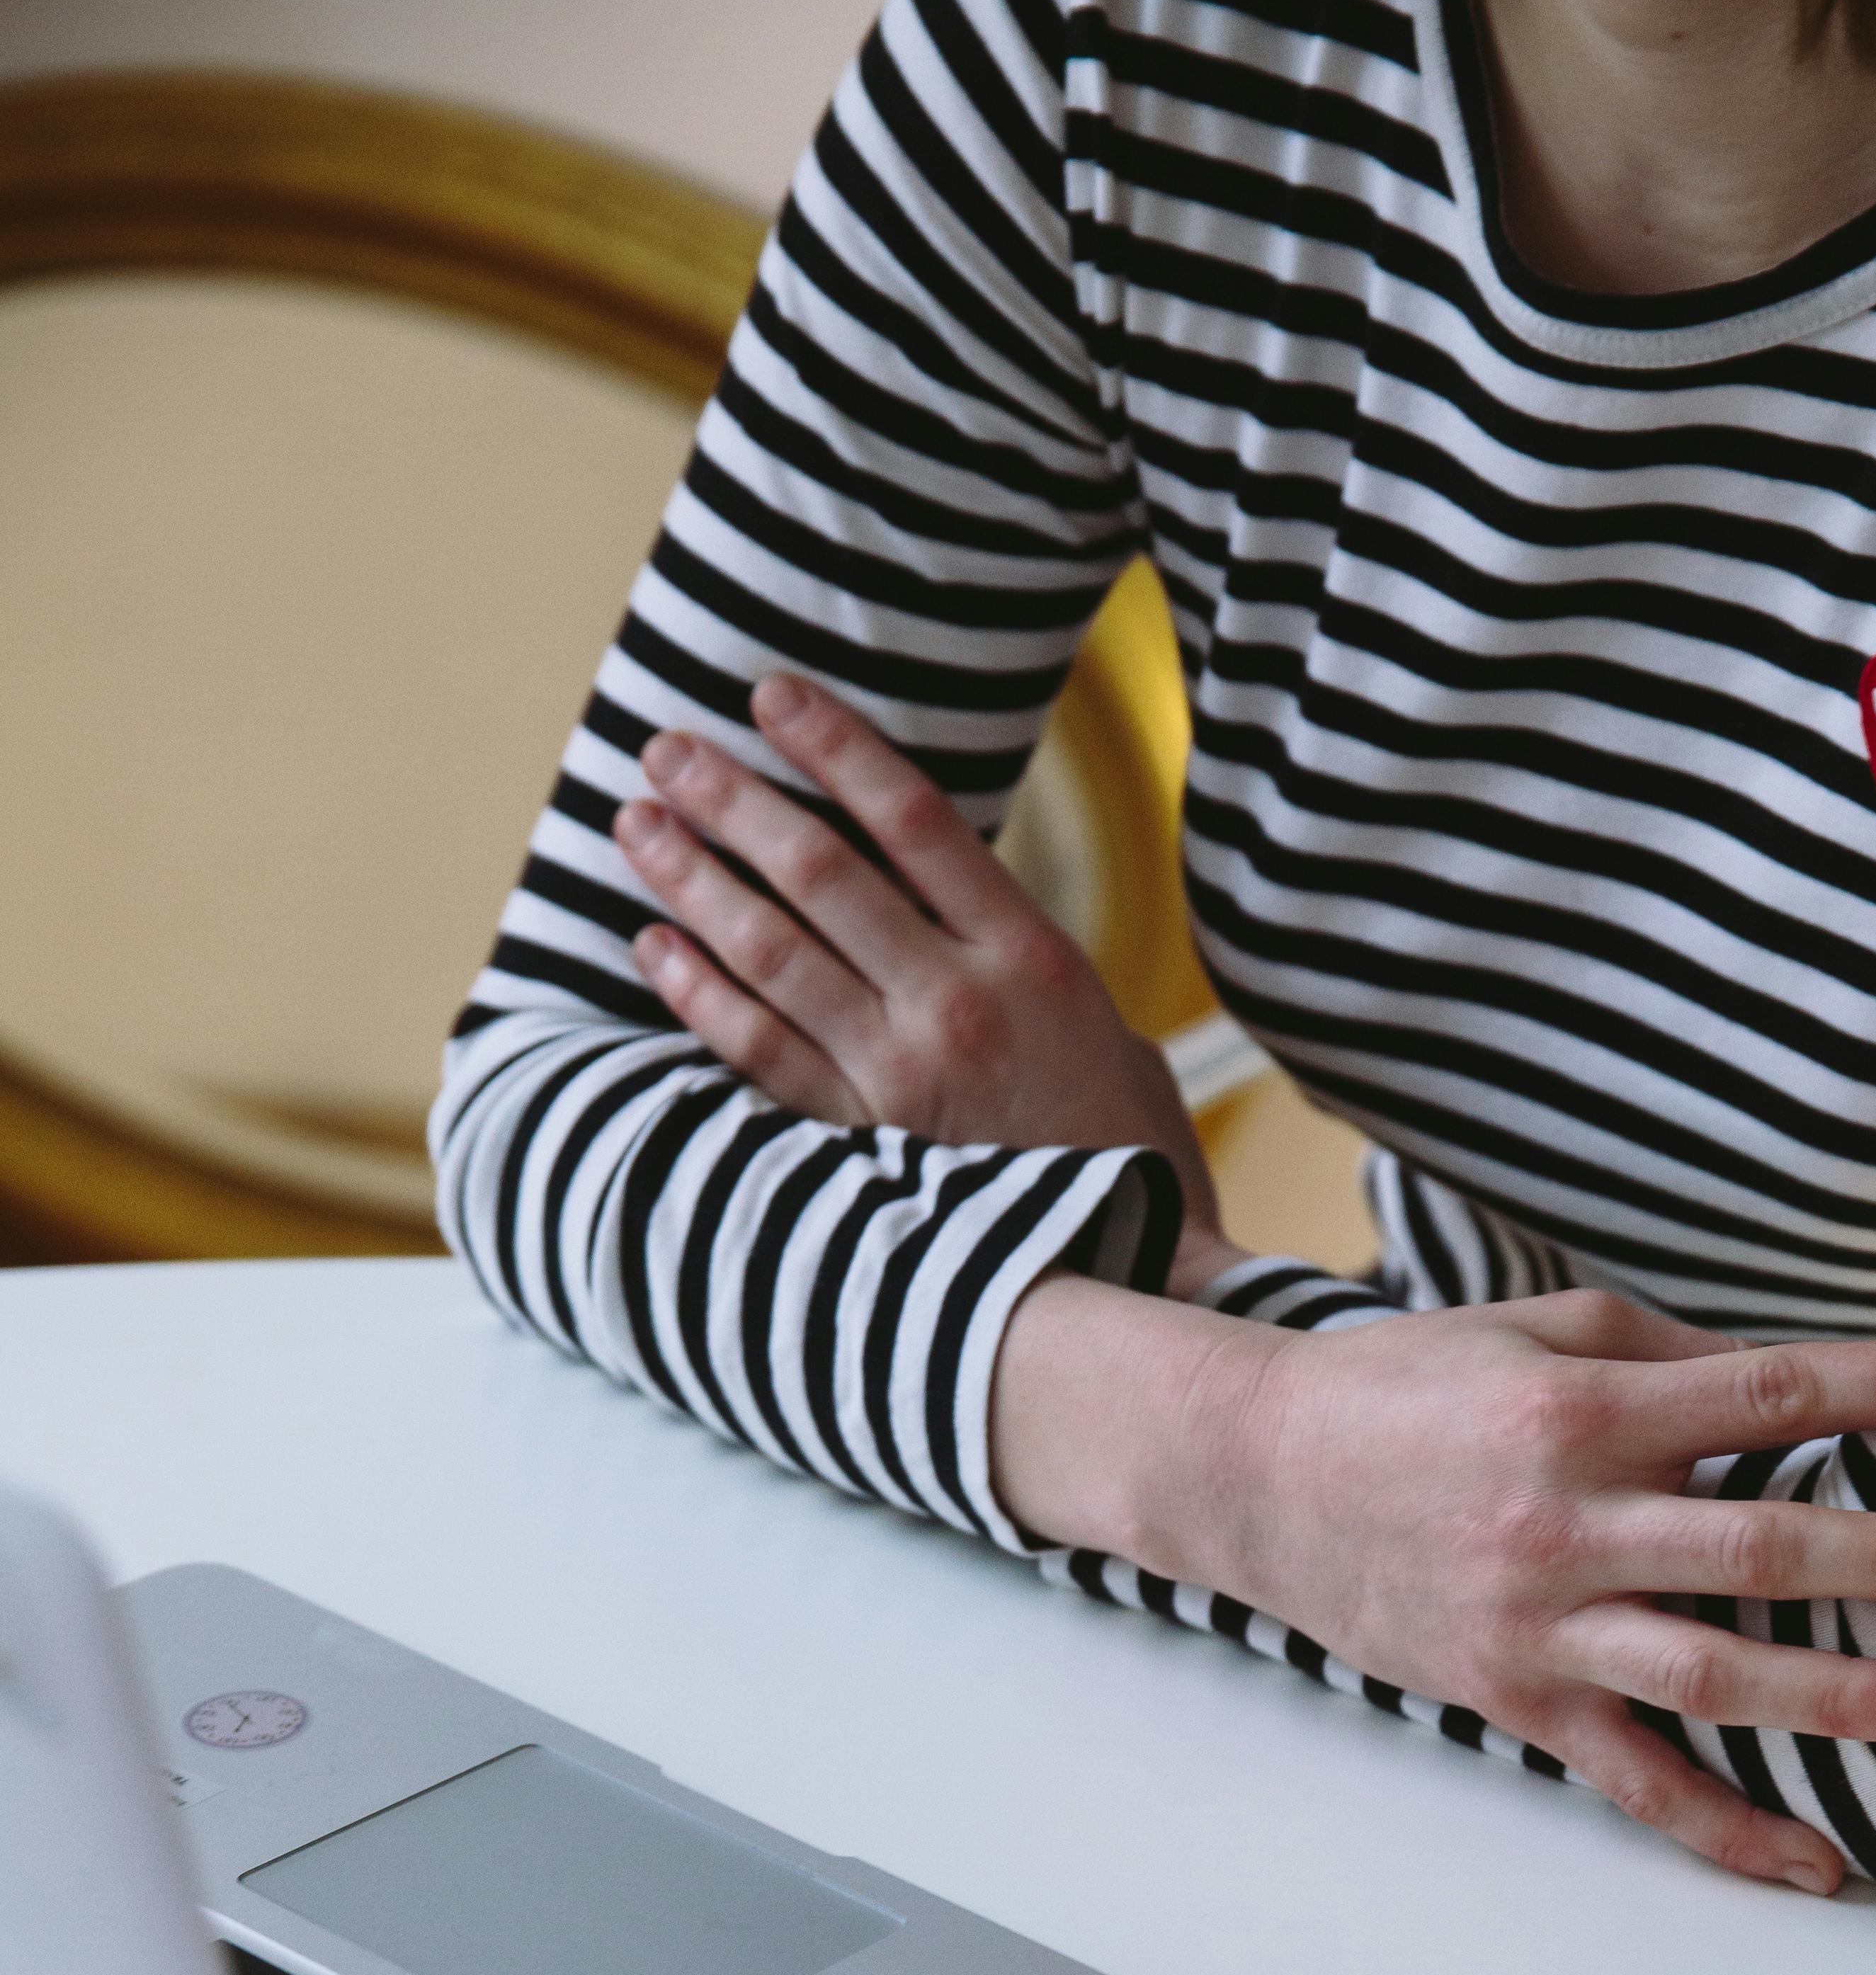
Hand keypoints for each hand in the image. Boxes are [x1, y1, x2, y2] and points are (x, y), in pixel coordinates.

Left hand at [613, 673, 1220, 1223]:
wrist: (1137, 1277)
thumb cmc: (1130, 1152)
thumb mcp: (1107, 1027)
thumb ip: (1021, 962)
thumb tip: (955, 910)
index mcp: (1028, 956)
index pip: (913, 819)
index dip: (834, 746)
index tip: (771, 696)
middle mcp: (956, 1003)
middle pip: (821, 872)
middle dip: (733, 800)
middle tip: (669, 749)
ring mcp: (900, 1076)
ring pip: (770, 951)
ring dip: (694, 879)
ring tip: (638, 824)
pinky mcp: (858, 1144)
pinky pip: (757, 1051)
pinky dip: (698, 993)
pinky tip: (653, 945)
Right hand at [994, 1278, 1875, 1891]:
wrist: (1255, 1476)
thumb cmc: (1405, 1390)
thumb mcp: (1537, 1334)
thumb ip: (1671, 1360)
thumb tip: (1807, 1385)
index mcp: (1579, 1412)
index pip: (1767, 1393)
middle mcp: (1562, 1525)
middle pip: (1755, 1548)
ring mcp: (1538, 1627)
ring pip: (1708, 1675)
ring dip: (1832, 1700)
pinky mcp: (1517, 1704)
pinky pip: (1636, 1783)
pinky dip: (1727, 1832)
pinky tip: (1817, 1866)